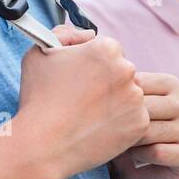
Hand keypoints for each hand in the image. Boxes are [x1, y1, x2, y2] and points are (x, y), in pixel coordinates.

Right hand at [16, 28, 148, 178]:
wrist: (42, 145)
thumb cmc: (38, 97)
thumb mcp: (40, 52)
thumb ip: (65, 34)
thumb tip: (90, 34)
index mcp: (106, 48)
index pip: (109, 51)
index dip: (93, 66)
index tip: (79, 81)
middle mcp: (127, 69)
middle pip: (122, 72)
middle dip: (107, 84)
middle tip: (83, 101)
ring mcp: (136, 98)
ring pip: (129, 96)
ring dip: (115, 103)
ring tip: (88, 117)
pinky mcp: (140, 124)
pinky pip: (134, 120)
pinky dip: (120, 125)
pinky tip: (98, 129)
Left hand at [108, 71, 178, 178]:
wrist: (133, 172)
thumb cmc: (124, 132)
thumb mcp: (120, 106)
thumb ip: (118, 90)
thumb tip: (104, 75)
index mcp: (171, 84)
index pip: (138, 84)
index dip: (117, 99)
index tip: (104, 110)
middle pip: (145, 107)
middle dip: (123, 122)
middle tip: (109, 131)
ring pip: (150, 131)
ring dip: (129, 140)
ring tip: (121, 143)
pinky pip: (157, 151)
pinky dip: (140, 155)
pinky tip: (134, 156)